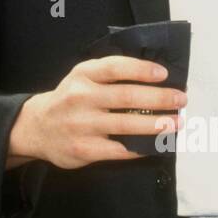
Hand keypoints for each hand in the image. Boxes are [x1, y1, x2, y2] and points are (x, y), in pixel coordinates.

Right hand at [7, 56, 185, 169]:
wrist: (37, 128)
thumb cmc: (70, 100)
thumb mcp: (82, 78)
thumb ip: (110, 75)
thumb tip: (155, 78)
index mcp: (83, 75)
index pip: (116, 67)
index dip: (142, 70)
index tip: (164, 74)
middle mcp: (81, 97)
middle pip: (127, 97)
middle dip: (160, 98)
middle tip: (180, 99)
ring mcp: (82, 125)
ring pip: (127, 125)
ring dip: (157, 124)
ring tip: (176, 122)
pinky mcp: (85, 149)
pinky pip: (120, 150)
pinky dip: (141, 147)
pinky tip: (156, 144)